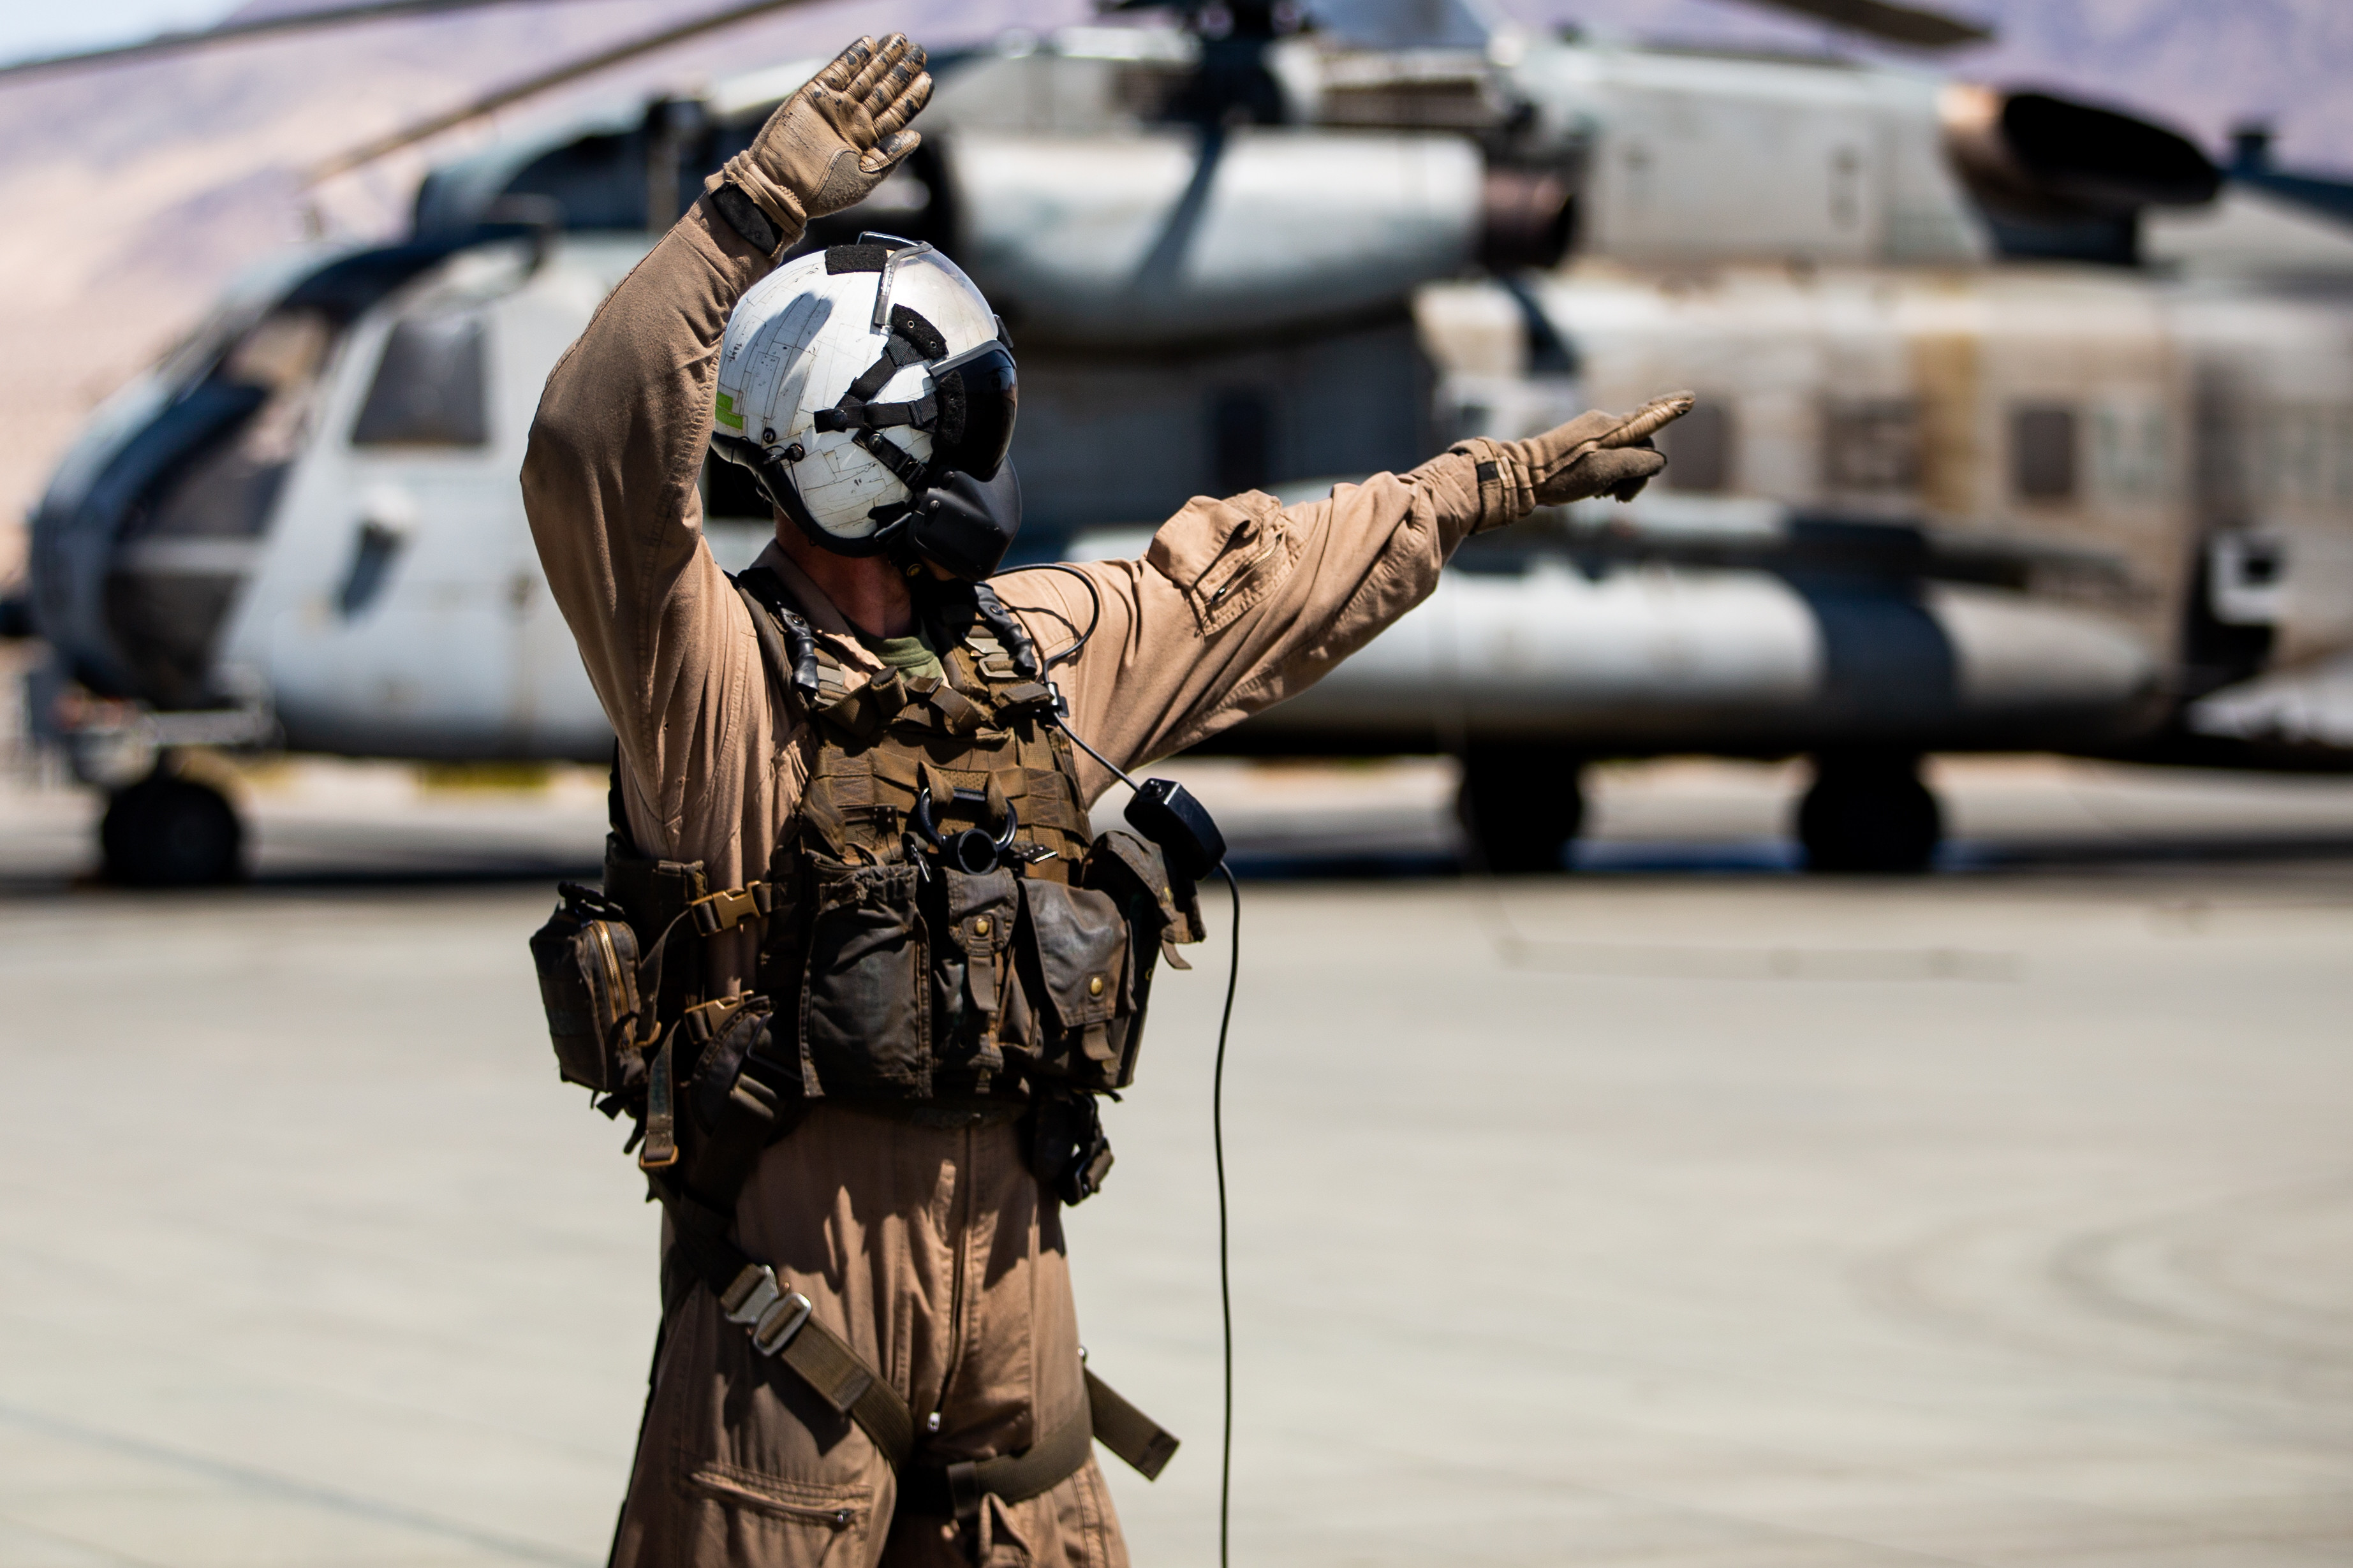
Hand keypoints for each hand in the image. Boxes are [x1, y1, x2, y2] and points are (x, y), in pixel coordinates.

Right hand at [725, 34, 933, 231]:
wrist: (780, 188)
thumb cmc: (822, 194)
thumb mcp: (863, 180)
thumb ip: (888, 157)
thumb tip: (915, 136)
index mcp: (869, 142)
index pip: (897, 113)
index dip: (912, 96)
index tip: (928, 79)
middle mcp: (854, 121)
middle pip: (884, 90)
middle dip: (901, 70)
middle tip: (919, 51)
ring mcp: (835, 107)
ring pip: (864, 76)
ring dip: (882, 58)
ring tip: (898, 40)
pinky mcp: (813, 96)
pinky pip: (836, 71)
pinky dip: (852, 57)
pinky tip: (869, 43)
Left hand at [1512, 393, 1692, 504]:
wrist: (1521, 478)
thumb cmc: (1563, 475)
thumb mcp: (1606, 470)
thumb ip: (1638, 462)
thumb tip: (1657, 461)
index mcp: (1610, 427)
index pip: (1649, 417)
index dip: (1671, 410)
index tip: (1690, 398)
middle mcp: (1603, 425)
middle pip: (1639, 446)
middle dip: (1639, 473)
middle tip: (1622, 499)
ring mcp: (1591, 435)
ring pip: (1624, 456)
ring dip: (1623, 479)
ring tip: (1606, 497)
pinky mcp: (1581, 447)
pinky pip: (1607, 459)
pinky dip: (1609, 477)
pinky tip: (1597, 493)